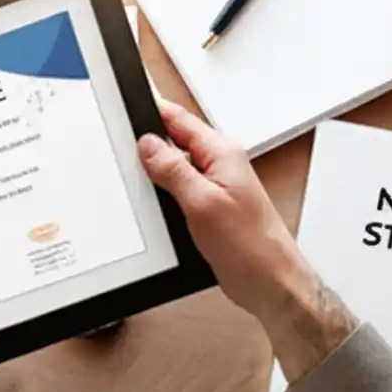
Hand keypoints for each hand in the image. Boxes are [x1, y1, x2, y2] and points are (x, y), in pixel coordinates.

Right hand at [137, 101, 355, 380]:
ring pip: (174, 166)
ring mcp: (215, 186)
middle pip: (173, 140)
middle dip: (146, 143)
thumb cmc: (251, 246)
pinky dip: (163, 193)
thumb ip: (173, 170)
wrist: (271, 282)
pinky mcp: (209, 206)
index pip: (178, 118)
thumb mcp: (202, 203)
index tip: (123, 109)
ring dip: (155, 171)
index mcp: (222, 153)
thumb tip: (148, 144)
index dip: (149, 111)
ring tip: (137, 178)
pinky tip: (155, 204)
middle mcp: (219, 164)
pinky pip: (179, 189)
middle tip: (120, 149)